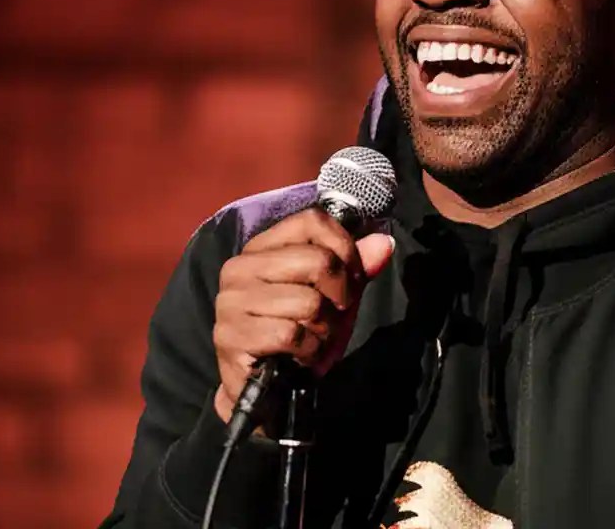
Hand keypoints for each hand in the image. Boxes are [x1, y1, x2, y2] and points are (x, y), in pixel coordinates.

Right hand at [212, 207, 394, 421]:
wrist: (270, 392)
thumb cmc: (302, 336)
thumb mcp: (335, 297)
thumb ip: (357, 268)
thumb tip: (384, 242)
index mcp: (262, 248)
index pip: (312, 221)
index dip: (346, 248)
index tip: (352, 278)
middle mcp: (240, 268)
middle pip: (318, 261)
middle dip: (341, 295)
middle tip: (333, 316)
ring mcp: (231, 302)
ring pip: (309, 302)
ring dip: (324, 329)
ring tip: (313, 338)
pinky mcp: (231, 336)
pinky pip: (292, 335)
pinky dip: (309, 350)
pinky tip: (301, 355)